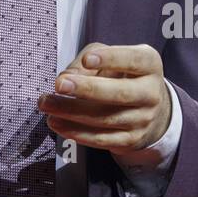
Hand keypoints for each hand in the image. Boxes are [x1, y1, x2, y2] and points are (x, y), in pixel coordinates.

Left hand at [38, 42, 172, 164]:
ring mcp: (143, 119)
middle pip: (119, 93)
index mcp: (149, 64)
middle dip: (87, 89)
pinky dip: (77, 133)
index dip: (111, 59)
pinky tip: (57, 123)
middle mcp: (151, 93)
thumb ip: (88, 59)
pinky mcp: (131, 140)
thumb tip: (66, 77)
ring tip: (47, 104)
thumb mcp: (109, 56)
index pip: (133, 60)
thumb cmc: (122, 73)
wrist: (150, 108)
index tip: (87, 59)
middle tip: (59, 84)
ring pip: (105, 119)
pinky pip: (102, 139)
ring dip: (72, 113)